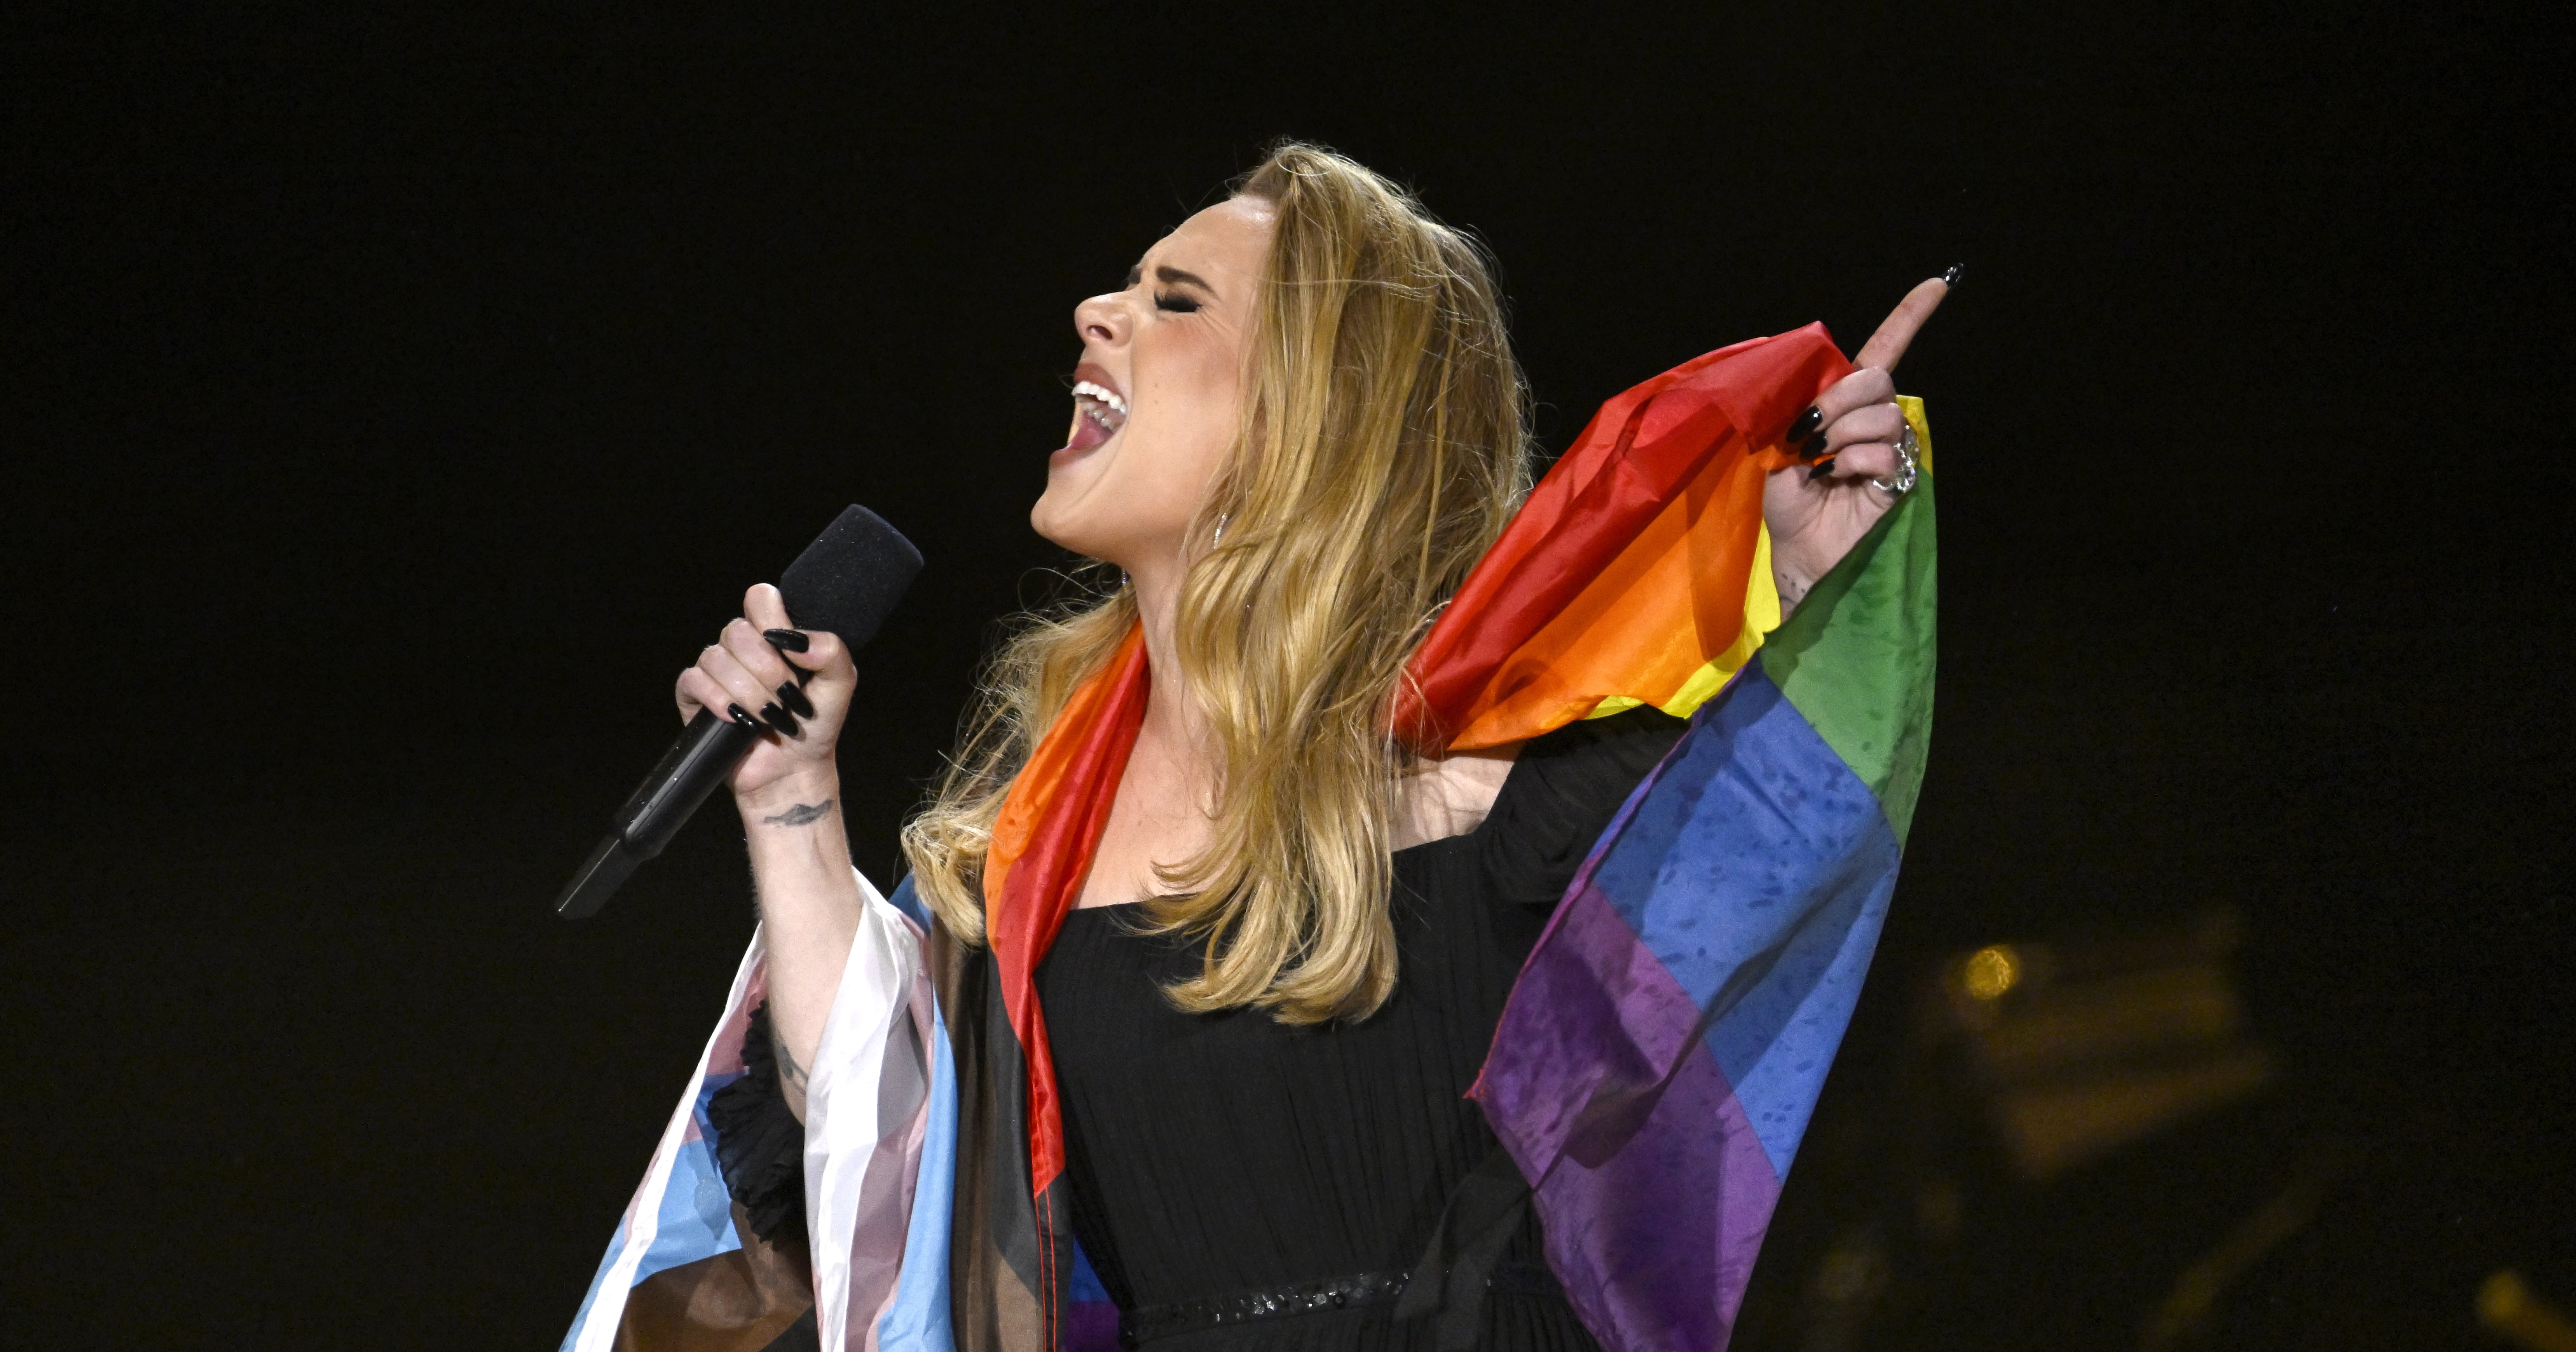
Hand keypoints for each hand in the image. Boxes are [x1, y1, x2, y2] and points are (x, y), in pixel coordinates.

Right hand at [672, 583, 856, 809]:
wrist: (793, 770)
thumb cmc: (814, 725)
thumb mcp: (840, 686)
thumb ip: (832, 652)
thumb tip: (797, 640)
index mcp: (773, 635)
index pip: (760, 598)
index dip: (772, 619)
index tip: (791, 652)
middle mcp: (742, 647)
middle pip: (738, 630)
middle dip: (768, 669)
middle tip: (786, 696)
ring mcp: (717, 670)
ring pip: (716, 657)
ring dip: (748, 692)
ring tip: (768, 716)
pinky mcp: (695, 695)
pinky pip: (693, 680)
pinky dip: (717, 699)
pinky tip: (738, 719)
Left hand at [1764, 274, 1949, 611]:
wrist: (1800, 551)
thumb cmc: (1789, 501)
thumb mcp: (1780, 445)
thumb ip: (1798, 409)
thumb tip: (1814, 392)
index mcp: (1847, 403)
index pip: (1885, 349)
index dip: (1911, 316)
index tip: (1938, 284)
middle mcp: (1876, 419)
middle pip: (1876, 377)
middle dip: (1836, 401)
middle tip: (1809, 434)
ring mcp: (1892, 447)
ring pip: (1880, 414)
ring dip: (1841, 436)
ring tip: (1823, 464)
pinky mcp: (1901, 478)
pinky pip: (1884, 452)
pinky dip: (1854, 463)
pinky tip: (1840, 480)